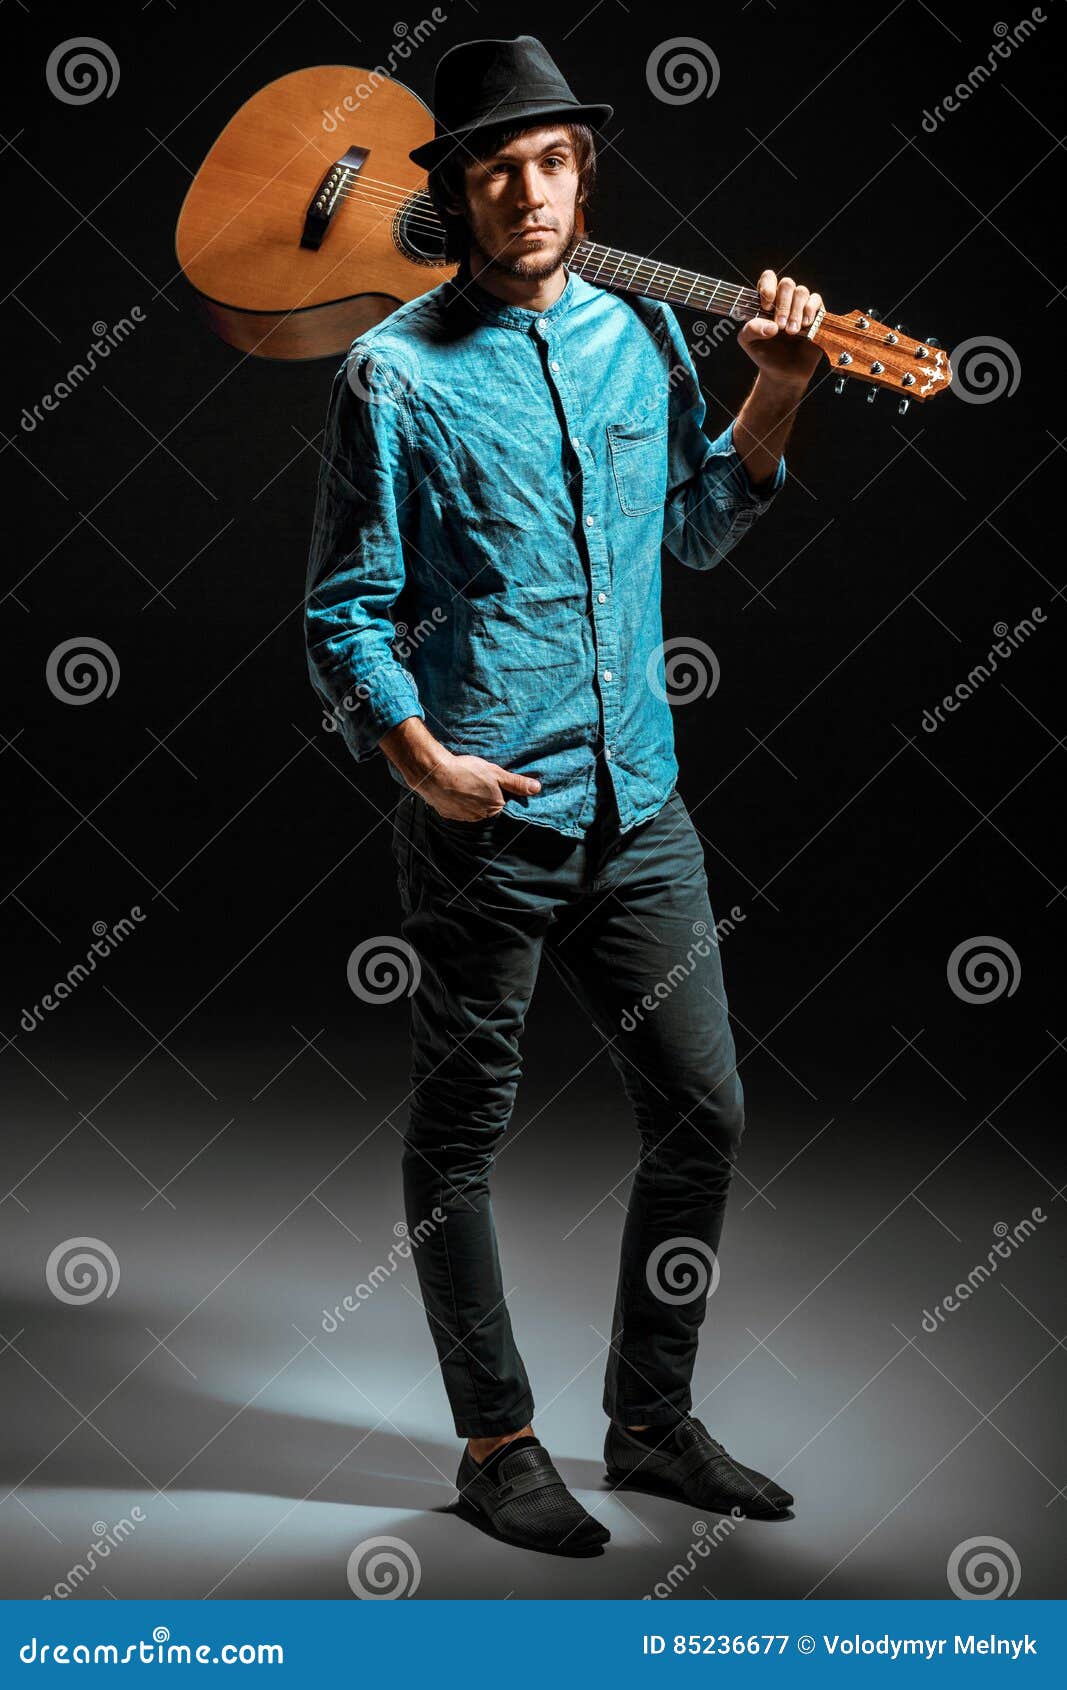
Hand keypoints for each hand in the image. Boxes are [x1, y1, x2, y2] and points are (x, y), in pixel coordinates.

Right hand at [419, 752, 540, 821]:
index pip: (501, 801)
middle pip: (486, 807)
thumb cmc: (467, 771)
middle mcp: (480, 816)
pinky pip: (456, 810)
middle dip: (483, 796)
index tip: (490, 782)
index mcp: (494, 807)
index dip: (497, 791)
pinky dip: (456, 802)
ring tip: (464, 784)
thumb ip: (516, 783)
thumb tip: (537, 788)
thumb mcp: (496, 773)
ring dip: (469, 800)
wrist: (434, 774)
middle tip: (476, 781)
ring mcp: (463, 817)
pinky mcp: (448, 814)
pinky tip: (453, 790)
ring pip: (471, 809)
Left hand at [739, 270, 824, 392]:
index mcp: (767, 301)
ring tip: (791, 332)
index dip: (768, 286)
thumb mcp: (748, 342)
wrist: (783, 373)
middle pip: (787, 283)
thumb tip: (771, 325)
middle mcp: (784, 300)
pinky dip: (810, 310)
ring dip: (796, 312)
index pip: (769, 278)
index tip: (766, 305)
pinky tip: (805, 325)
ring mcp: (801, 305)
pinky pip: (816, 300)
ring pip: (801, 291)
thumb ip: (750, 329)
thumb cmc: (765, 354)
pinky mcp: (816, 314)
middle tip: (780, 326)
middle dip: (783, 304)